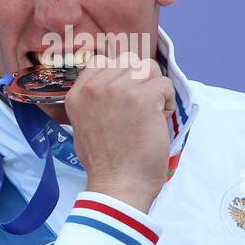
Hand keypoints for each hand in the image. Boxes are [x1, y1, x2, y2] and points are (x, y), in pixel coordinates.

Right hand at [65, 52, 174, 212]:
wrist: (118, 183)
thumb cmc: (104, 161)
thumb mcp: (84, 124)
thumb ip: (94, 99)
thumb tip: (116, 81)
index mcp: (77, 93)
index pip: (103, 61)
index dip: (121, 75)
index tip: (126, 96)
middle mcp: (94, 87)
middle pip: (130, 62)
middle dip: (141, 81)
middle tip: (140, 109)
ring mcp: (118, 89)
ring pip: (150, 69)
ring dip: (156, 90)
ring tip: (150, 115)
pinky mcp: (143, 97)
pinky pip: (165, 84)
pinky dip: (167, 104)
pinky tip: (157, 122)